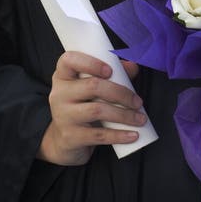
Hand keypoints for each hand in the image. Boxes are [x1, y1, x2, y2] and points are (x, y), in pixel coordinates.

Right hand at [37, 51, 144, 166]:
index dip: (91, 63)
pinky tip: (133, 135)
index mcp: (64, 76)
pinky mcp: (70, 137)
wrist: (65, 140)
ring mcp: (63, 116)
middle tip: (138, 101)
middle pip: (92, 86)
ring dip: (124, 115)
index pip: (70, 61)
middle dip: (121, 93)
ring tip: (140, 118)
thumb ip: (113, 73)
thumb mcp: (91, 88)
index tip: (110, 70)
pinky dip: (119, 135)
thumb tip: (133, 67)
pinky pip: (98, 135)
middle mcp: (60, 94)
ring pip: (97, 111)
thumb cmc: (82, 106)